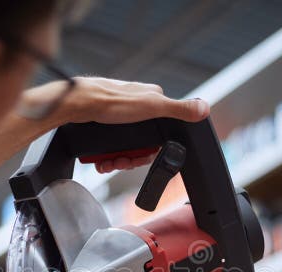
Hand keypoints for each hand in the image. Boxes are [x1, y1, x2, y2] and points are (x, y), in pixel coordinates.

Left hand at [58, 77, 210, 172]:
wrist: (77, 105)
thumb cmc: (111, 102)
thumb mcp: (152, 107)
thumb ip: (179, 109)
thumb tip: (204, 109)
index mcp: (151, 98)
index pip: (161, 132)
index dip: (152, 150)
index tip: (142, 157)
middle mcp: (135, 105)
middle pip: (142, 142)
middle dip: (132, 157)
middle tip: (122, 162)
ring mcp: (118, 115)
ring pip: (125, 146)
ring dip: (118, 159)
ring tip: (109, 163)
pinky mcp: (103, 122)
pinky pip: (110, 145)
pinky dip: (106, 155)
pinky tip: (102, 160)